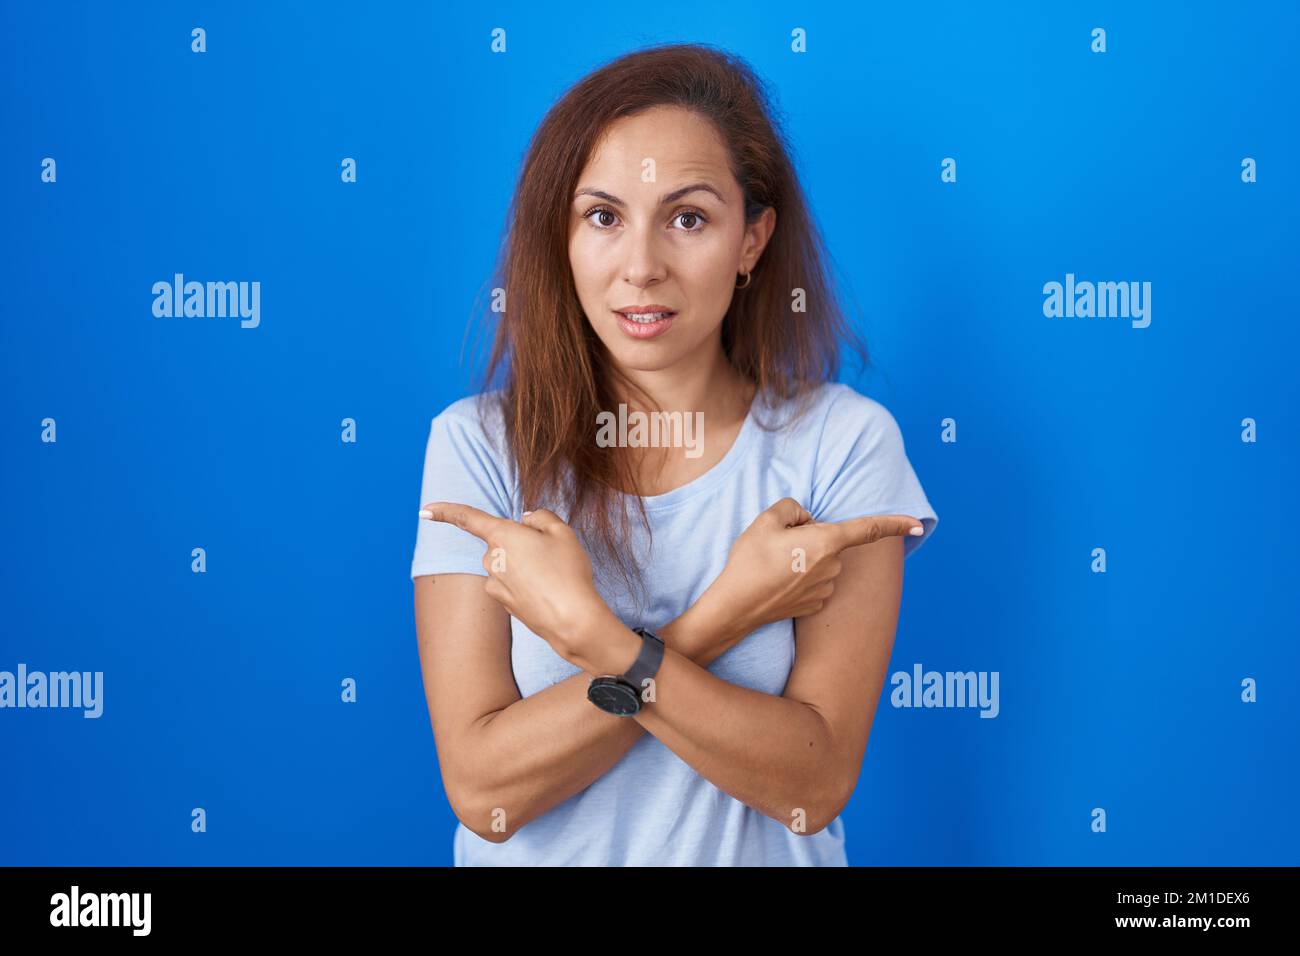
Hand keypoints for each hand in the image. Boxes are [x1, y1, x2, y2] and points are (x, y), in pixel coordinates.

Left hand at [419, 502, 616, 667]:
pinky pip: (511, 583)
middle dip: (522, 542)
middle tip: (553, 553)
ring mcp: (494, 583)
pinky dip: (526, 583)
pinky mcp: (501, 602)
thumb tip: (525, 521)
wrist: (571, 620)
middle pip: (502, 541)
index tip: (424, 511)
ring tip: (554, 576)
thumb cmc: (568, 572)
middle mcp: (491, 559)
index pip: (468, 518)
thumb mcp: (563, 532)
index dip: (445, 512)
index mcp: (502, 536)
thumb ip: (540, 517)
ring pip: (508, 563)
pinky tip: (545, 591)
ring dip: (526, 564)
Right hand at [693, 497, 923, 650]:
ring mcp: (826, 588)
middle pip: (829, 540)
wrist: (737, 606)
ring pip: (821, 561)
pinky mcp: (816, 604)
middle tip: (776, 545)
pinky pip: (814, 580)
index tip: (917, 523)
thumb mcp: (766, 520)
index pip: (868, 529)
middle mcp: (834, 567)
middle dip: (809, 536)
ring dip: (803, 558)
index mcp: (827, 542)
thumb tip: (805, 521)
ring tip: (772, 565)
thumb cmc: (751, 561)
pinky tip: (777, 582)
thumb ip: (792, 507)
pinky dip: (799, 577)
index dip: (895, 523)